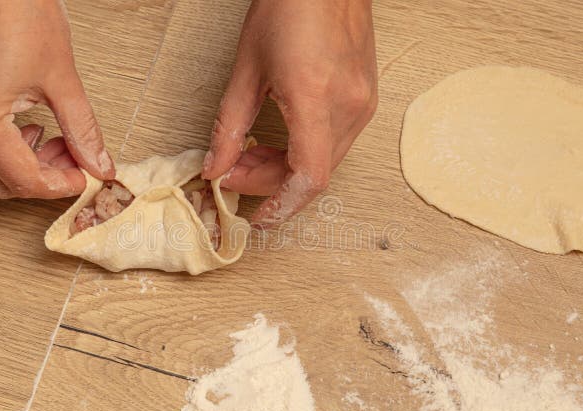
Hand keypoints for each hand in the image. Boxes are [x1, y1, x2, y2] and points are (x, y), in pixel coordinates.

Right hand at [0, 0, 113, 198]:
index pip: (24, 179)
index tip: (86, 177)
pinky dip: (10, 151)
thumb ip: (83, 129)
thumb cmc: (19, 12)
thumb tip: (99, 163)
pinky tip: (37, 130)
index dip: (61, 186)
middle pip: (1, 184)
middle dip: (44, 179)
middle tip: (75, 158)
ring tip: (60, 141)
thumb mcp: (63, 79)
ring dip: (26, 167)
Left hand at [202, 0, 376, 226]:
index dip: (281, 206)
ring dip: (287, 169)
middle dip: (270, 183)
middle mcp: (349, 107)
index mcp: (317, 99)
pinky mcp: (366, 99)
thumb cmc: (290, 7)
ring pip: (325, 162)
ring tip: (252, 155)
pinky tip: (280, 141)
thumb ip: (229, 126)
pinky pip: (336, 142)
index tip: (256, 217)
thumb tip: (216, 167)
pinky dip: (306, 152)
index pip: (308, 179)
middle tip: (234, 173)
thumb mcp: (247, 69)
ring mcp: (363, 104)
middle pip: (313, 175)